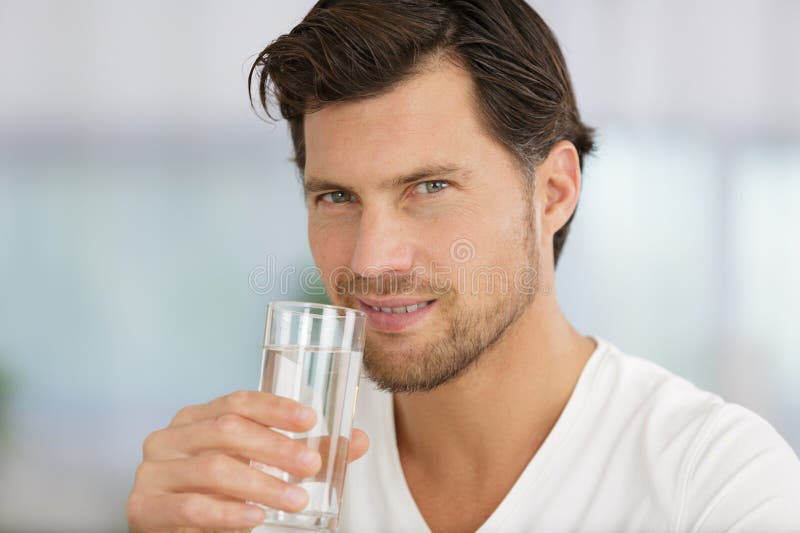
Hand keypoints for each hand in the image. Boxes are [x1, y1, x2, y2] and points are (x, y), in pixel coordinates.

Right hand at [126, 390, 369, 531]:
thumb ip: (305, 455)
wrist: (175, 531)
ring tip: (296, 498)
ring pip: (214, 469)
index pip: (238, 401)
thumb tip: (358, 441)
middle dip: (275, 447)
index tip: (311, 420)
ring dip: (261, 484)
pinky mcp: (144, 508)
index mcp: (197, 418)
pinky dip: (228, 513)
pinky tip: (256, 518)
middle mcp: (170, 437)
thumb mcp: (261, 470)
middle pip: (227, 430)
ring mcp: (153, 472)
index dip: (275, 407)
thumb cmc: (220, 495)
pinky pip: (191, 507)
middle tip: (311, 466)